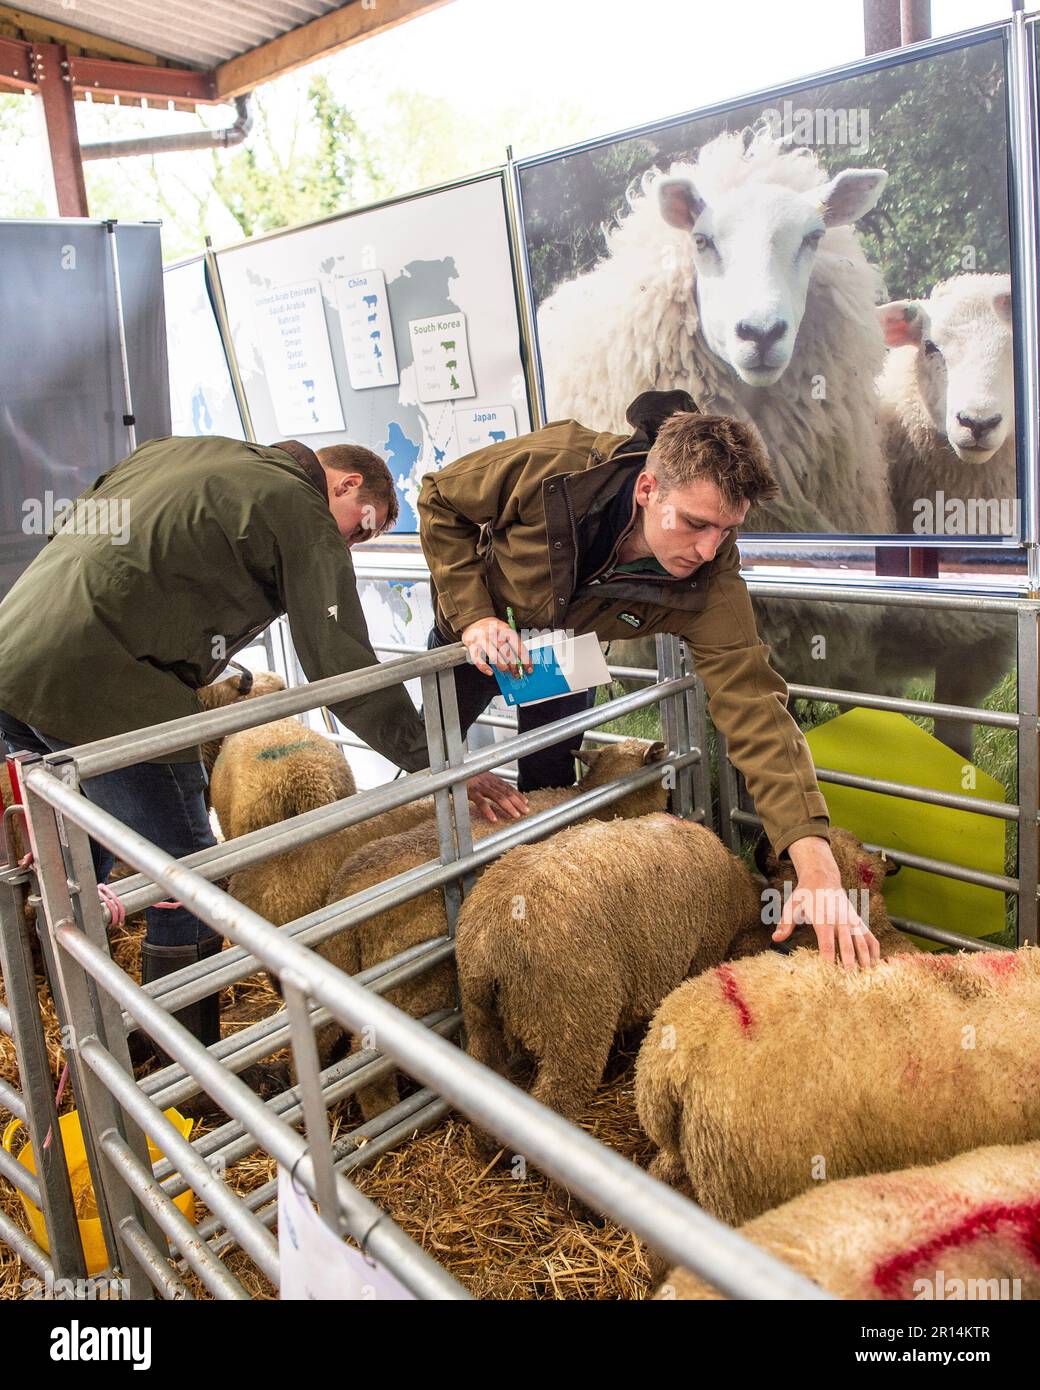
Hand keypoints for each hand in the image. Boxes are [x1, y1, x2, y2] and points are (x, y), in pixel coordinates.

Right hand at [460, 617, 532, 678]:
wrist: (474, 619)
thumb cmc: (492, 627)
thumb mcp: (505, 629)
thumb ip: (513, 642)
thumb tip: (523, 660)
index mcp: (504, 628)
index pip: (518, 645)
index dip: (525, 659)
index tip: (529, 669)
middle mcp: (493, 633)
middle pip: (507, 653)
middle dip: (514, 666)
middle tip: (516, 673)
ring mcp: (482, 639)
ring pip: (495, 657)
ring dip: (502, 667)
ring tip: (505, 670)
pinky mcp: (472, 645)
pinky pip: (478, 660)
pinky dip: (484, 668)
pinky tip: (490, 671)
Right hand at [466, 772, 527, 823]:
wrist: (449, 770)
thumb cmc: (463, 776)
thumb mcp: (478, 778)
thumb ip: (489, 785)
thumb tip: (500, 793)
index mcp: (490, 777)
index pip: (508, 786)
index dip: (518, 795)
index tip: (526, 802)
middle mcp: (487, 780)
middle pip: (506, 792)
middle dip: (517, 802)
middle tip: (525, 811)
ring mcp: (480, 786)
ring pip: (498, 797)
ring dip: (508, 807)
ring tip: (515, 815)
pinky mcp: (471, 791)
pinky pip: (481, 802)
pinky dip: (488, 810)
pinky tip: (493, 819)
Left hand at [775, 836, 880, 969]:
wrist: (823, 877)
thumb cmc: (805, 895)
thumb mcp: (791, 906)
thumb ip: (785, 923)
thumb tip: (775, 939)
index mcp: (823, 918)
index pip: (827, 943)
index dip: (829, 959)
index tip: (829, 974)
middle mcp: (840, 920)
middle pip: (848, 945)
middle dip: (849, 963)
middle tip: (849, 982)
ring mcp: (852, 920)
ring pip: (863, 942)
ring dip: (865, 960)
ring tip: (865, 977)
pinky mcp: (858, 921)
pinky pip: (870, 936)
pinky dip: (875, 950)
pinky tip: (875, 964)